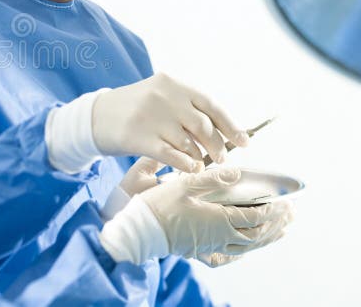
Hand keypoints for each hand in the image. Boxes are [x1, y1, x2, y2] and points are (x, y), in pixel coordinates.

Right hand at [91, 73, 249, 172]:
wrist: (94, 116)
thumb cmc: (133, 109)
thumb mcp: (158, 94)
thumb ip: (185, 105)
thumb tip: (223, 129)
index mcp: (172, 84)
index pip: (211, 105)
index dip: (231, 126)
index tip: (244, 142)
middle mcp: (163, 97)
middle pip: (203, 127)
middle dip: (217, 146)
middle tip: (221, 159)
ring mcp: (151, 117)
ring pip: (189, 144)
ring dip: (200, 158)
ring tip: (200, 164)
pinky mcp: (139, 138)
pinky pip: (172, 156)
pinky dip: (185, 165)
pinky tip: (188, 168)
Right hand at [103, 159, 273, 265]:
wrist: (138, 232)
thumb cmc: (158, 207)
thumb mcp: (184, 184)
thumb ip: (212, 177)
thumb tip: (237, 172)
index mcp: (219, 220)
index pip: (256, 217)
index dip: (273, 210)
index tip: (285, 202)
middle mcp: (220, 237)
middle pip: (256, 234)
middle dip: (276, 224)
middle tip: (290, 215)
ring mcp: (210, 247)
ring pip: (247, 246)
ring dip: (266, 238)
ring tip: (279, 231)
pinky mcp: (200, 251)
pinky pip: (229, 256)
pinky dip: (243, 252)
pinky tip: (245, 249)